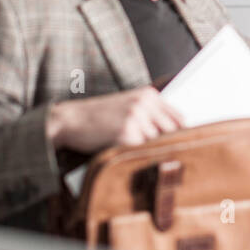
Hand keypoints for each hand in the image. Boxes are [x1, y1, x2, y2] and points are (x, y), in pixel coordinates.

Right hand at [47, 87, 184, 154]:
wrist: (70, 120)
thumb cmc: (97, 117)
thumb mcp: (126, 106)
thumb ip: (149, 114)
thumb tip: (175, 133)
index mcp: (147, 95)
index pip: (179, 117)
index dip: (180, 134)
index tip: (179, 144)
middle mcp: (144, 104)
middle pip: (172, 132)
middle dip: (165, 144)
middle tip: (155, 153)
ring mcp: (136, 118)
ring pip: (156, 143)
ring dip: (146, 150)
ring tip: (129, 149)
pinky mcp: (126, 134)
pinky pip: (140, 151)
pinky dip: (133, 155)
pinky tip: (120, 150)